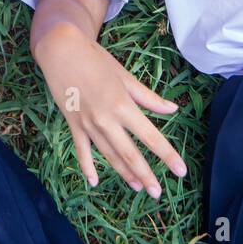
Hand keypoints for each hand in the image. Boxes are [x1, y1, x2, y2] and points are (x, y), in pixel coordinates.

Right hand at [35, 23, 186, 198]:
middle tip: (157, 192)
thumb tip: (173, 109)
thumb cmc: (96, 60)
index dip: (167, 155)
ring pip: (109, 155)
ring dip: (124, 173)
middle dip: (146, 174)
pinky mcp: (73, 125)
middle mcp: (106, 119)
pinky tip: (94, 182)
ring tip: (138, 188)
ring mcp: (88, 124)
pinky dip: (87, 167)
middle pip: (130, 153)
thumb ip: (149, 97)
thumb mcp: (125, 76)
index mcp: (123, 105)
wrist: (61, 51)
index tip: (181, 171)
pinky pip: (82, 150)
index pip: (150, 136)